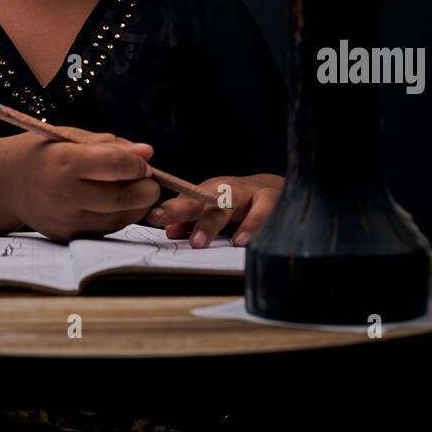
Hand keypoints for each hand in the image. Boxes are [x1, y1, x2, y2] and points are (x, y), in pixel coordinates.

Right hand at [6, 125, 161, 243]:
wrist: (6, 182)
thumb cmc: (42, 152)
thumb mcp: (71, 136)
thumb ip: (110, 144)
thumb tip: (147, 153)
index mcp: (65, 162)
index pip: (116, 164)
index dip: (137, 163)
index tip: (141, 160)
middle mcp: (64, 195)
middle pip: (124, 197)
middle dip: (147, 188)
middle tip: (147, 177)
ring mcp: (66, 220)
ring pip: (120, 218)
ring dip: (137, 205)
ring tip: (132, 188)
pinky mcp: (68, 237)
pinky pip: (106, 229)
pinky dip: (119, 216)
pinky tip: (114, 202)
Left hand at [146, 173, 283, 248]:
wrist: (277, 189)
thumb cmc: (239, 202)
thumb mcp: (214, 208)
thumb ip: (192, 219)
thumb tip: (170, 231)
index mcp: (210, 190)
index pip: (187, 198)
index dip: (171, 208)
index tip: (154, 217)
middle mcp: (227, 189)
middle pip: (202, 198)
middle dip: (183, 210)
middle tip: (168, 228)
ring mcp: (249, 192)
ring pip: (228, 204)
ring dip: (211, 223)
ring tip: (197, 242)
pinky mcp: (271, 198)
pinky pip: (261, 211)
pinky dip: (251, 225)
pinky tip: (242, 241)